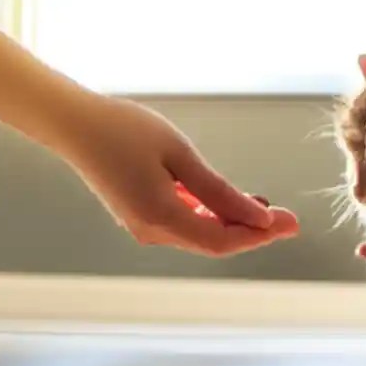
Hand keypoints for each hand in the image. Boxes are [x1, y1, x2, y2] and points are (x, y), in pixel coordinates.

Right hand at [56, 95, 298, 255]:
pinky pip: (186, 223)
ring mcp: (144, 225)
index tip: (291, 223)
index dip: (260, 235)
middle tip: (290, 219)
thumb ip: (218, 191)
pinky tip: (231, 201)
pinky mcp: (141, 214)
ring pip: (202, 235)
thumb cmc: (126, 130)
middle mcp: (151, 230)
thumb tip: (257, 218)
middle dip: (254, 232)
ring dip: (234, 223)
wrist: (74, 123)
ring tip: (266, 206)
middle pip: (215, 242)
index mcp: (161, 217)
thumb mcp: (181, 156)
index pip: (222, 240)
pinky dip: (212, 215)